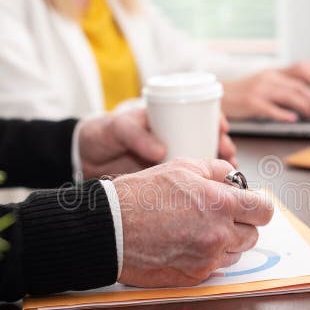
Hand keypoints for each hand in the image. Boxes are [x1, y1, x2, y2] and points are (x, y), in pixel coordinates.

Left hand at [78, 108, 236, 177]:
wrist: (81, 160)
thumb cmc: (100, 134)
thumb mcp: (117, 128)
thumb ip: (137, 136)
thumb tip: (161, 151)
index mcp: (165, 119)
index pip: (198, 114)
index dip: (215, 119)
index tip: (223, 128)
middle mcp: (172, 138)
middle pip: (206, 140)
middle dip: (223, 147)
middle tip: (229, 156)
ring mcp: (170, 160)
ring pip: (201, 163)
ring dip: (217, 170)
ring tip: (227, 177)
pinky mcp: (164, 181)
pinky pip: (187, 184)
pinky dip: (200, 188)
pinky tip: (210, 194)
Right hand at [113, 159, 274, 286]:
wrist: (111, 228)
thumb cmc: (142, 195)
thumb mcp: (182, 167)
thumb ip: (217, 171)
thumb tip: (236, 180)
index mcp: (220, 203)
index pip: (264, 211)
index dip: (258, 206)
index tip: (249, 205)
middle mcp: (219, 234)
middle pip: (252, 235)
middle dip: (240, 224)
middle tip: (217, 215)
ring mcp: (207, 258)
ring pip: (236, 253)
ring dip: (225, 242)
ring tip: (197, 229)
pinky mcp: (194, 276)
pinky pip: (215, 267)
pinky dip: (207, 257)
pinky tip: (186, 243)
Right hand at [221, 61, 309, 121]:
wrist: (222, 96)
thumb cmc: (251, 94)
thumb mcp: (272, 85)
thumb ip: (293, 88)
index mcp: (281, 71)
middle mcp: (273, 76)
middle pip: (305, 76)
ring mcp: (261, 88)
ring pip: (291, 92)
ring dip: (308, 104)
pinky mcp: (251, 102)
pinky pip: (270, 107)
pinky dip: (283, 114)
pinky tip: (293, 119)